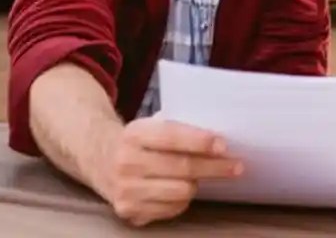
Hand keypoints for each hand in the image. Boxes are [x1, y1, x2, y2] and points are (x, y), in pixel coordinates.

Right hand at [96, 117, 242, 226]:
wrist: (99, 158)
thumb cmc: (139, 141)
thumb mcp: (151, 125)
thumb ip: (179, 128)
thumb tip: (219, 140)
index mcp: (134, 134)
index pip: (172, 137)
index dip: (200, 141)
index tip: (223, 145)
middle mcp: (126, 162)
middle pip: (182, 168)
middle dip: (214, 167)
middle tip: (237, 166)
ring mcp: (126, 189)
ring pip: (181, 191)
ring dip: (197, 184)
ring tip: (201, 176)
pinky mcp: (128, 210)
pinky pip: (172, 209)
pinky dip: (183, 200)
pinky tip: (181, 189)